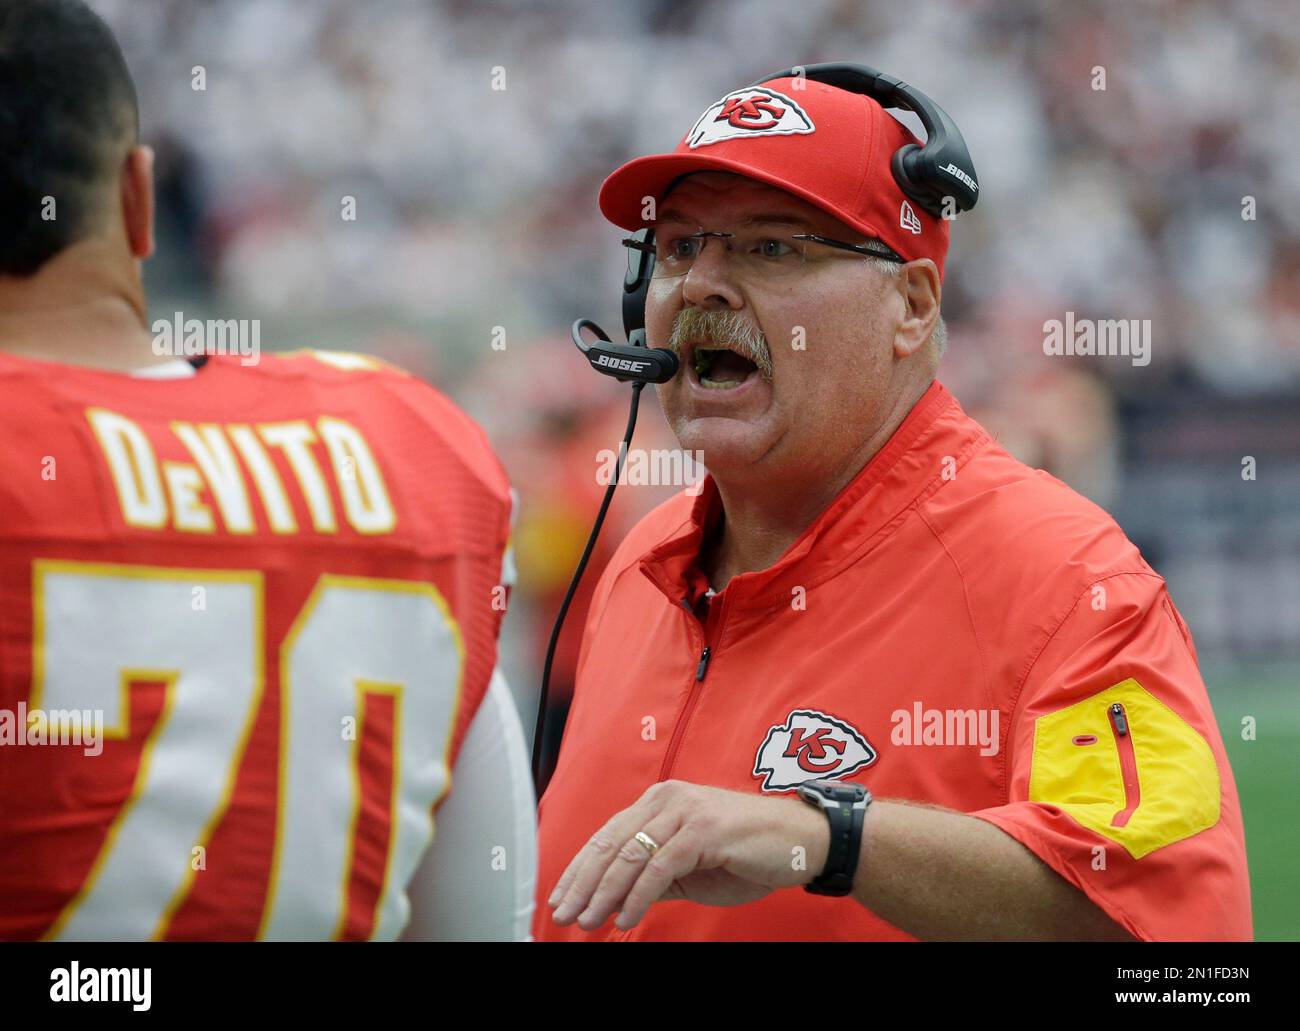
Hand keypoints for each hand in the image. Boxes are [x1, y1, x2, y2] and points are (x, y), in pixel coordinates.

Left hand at [547, 780, 829, 931]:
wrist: (800, 842)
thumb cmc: (747, 852)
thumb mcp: (691, 866)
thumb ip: (655, 875)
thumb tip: (616, 899)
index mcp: (660, 802)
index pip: (608, 836)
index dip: (580, 868)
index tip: (561, 897)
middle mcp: (666, 799)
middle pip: (611, 844)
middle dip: (583, 883)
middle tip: (563, 914)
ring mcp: (684, 812)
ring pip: (630, 855)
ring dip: (604, 893)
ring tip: (588, 921)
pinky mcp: (702, 830)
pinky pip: (659, 868)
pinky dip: (638, 896)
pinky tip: (625, 918)